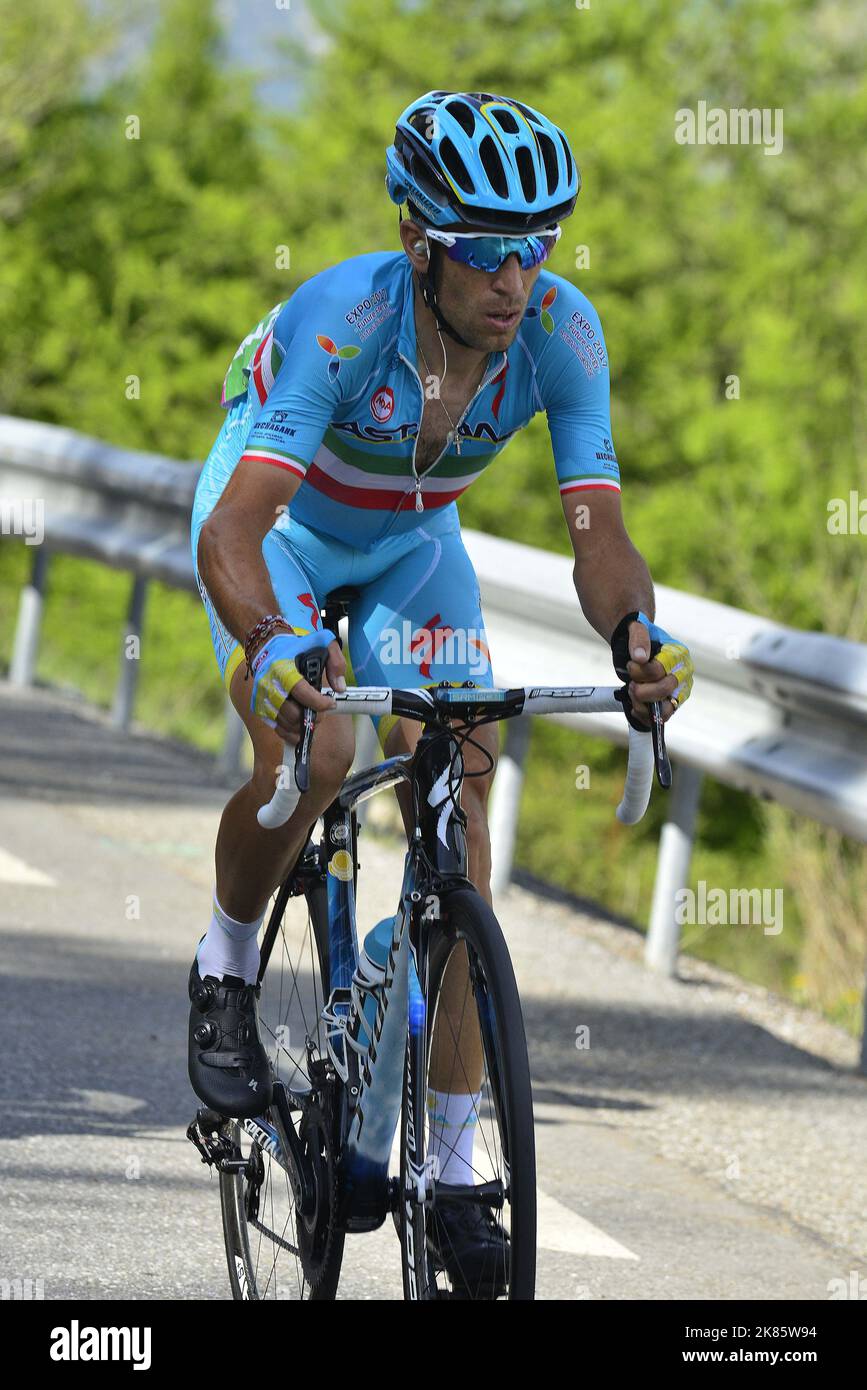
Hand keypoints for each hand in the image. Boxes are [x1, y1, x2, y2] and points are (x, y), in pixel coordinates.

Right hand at [249, 628, 343, 740]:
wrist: (266, 646)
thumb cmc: (296, 646)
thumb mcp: (321, 643)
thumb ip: (336, 662)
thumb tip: (339, 688)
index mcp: (283, 669)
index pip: (301, 692)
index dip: (319, 703)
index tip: (331, 703)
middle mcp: (269, 685)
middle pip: (293, 713)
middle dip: (312, 716)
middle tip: (322, 712)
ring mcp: (262, 698)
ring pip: (286, 724)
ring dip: (303, 725)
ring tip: (312, 717)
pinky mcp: (259, 707)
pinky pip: (277, 728)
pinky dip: (291, 732)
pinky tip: (301, 726)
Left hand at [610, 610, 693, 727]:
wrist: (641, 649)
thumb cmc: (640, 640)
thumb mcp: (636, 630)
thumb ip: (638, 638)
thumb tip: (640, 658)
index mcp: (678, 654)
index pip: (659, 670)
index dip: (639, 672)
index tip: (630, 665)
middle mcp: (683, 674)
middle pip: (664, 690)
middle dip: (640, 690)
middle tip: (630, 684)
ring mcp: (680, 691)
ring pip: (666, 710)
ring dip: (642, 705)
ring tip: (632, 694)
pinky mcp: (672, 704)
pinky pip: (662, 719)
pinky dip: (644, 716)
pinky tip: (634, 706)